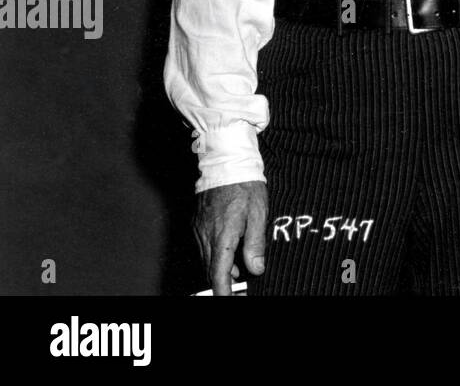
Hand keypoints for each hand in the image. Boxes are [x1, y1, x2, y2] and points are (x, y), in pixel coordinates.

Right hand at [195, 180, 267, 295]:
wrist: (225, 162)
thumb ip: (256, 243)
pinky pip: (204, 248)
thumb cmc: (245, 185)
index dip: (224, 293)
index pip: (219, 274)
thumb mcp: (258, 213)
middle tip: (237, 291)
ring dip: (219, 270)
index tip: (231, 300)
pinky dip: (215, 256)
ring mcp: (198, 230)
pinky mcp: (197, 224)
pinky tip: (228, 253)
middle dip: (222, 284)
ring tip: (238, 273)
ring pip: (206, 260)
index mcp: (222, 236)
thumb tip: (256, 269)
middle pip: (210, 271)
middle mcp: (206, 236)